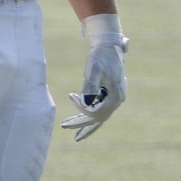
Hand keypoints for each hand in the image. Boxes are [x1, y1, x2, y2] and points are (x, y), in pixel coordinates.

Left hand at [59, 15, 126, 141]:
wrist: (109, 45)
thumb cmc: (101, 56)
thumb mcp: (94, 70)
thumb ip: (90, 86)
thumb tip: (85, 103)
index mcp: (116, 96)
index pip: (96, 111)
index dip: (81, 108)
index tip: (71, 95)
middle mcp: (117, 100)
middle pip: (98, 118)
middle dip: (81, 124)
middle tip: (63, 126)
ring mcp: (115, 99)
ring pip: (100, 117)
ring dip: (87, 124)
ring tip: (75, 135)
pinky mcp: (111, 95)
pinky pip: (101, 111)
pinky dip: (91, 116)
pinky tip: (82, 119)